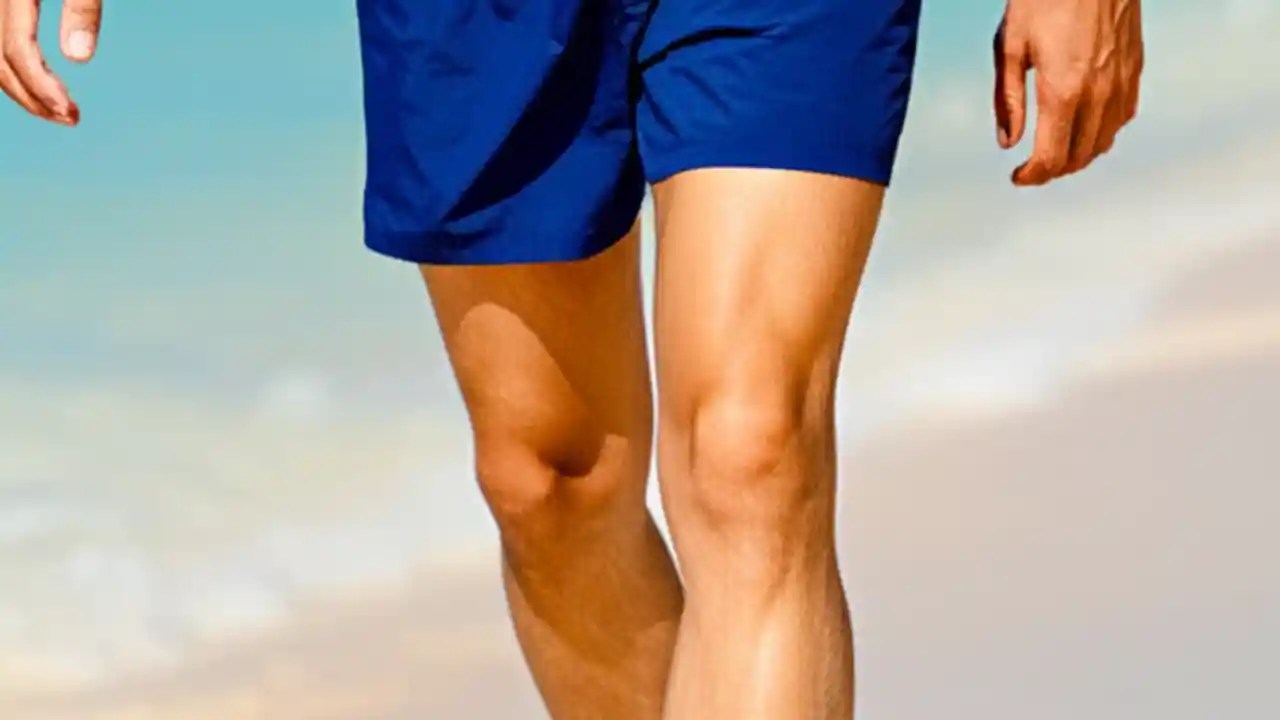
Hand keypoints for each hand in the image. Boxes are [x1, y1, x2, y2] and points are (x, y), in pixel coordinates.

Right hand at [1, 0, 101, 125]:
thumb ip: (81, 9)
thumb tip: (78, 58)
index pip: (18, 50)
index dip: (42, 86)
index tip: (72, 113)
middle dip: (32, 97)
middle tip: (71, 119)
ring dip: (25, 88)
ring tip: (63, 110)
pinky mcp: (5, 8)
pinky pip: (2, 46)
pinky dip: (19, 69)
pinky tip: (47, 84)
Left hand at [994, 0, 1143, 185]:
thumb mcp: (1009, 46)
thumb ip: (1009, 99)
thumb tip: (1008, 142)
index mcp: (1063, 92)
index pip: (1052, 158)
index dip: (1033, 176)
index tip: (1017, 177)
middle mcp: (1098, 94)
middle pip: (1078, 157)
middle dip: (1052, 170)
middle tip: (1032, 168)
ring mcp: (1122, 82)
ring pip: (1103, 142)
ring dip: (1078, 156)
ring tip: (1055, 153)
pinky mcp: (1135, 69)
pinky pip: (1122, 117)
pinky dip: (1102, 133)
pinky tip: (1085, 126)